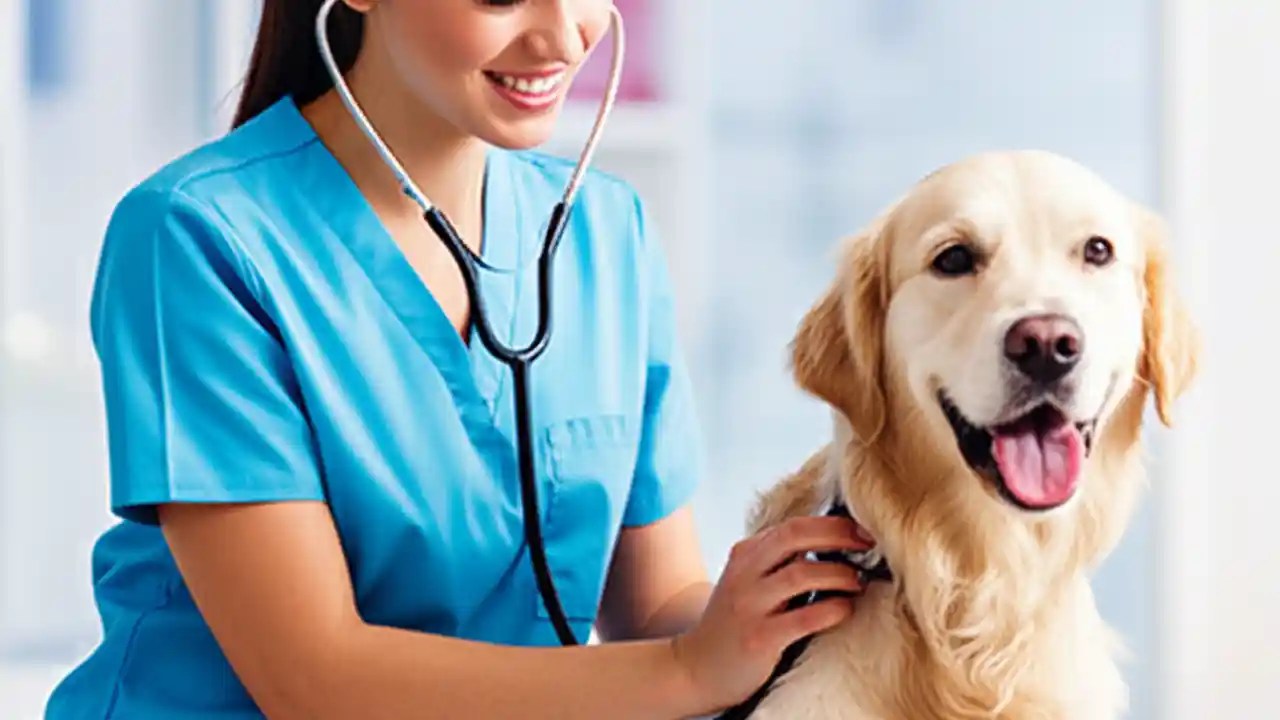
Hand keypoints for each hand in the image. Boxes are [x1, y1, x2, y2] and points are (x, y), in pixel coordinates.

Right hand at [669, 516, 871, 713]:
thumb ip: (777, 562)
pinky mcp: (759, 637)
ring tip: (858, 581)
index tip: (861, 529)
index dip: (832, 523)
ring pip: (801, 574)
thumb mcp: (748, 582)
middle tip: (868, 543)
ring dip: (838, 574)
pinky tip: (845, 608)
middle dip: (838, 535)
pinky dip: (832, 609)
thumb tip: (833, 545)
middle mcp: (744, 574)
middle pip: (795, 536)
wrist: (697, 667)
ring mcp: (749, 605)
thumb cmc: (733, 624)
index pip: (792, 525)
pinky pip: (804, 617)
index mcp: (745, 555)